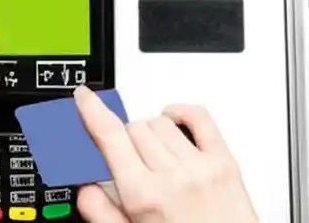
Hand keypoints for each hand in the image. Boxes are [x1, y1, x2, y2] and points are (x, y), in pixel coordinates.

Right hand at [73, 86, 257, 222]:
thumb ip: (103, 213)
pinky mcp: (224, 162)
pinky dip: (182, 113)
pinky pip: (199, 117)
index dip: (92, 111)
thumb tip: (86, 188)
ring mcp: (200, 166)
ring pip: (160, 122)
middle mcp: (172, 176)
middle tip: (128, 161)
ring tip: (154, 156)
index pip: (110, 136)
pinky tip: (175, 125)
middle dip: (124, 140)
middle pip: (133, 128)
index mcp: (144, 196)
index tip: (84, 98)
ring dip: (150, 132)